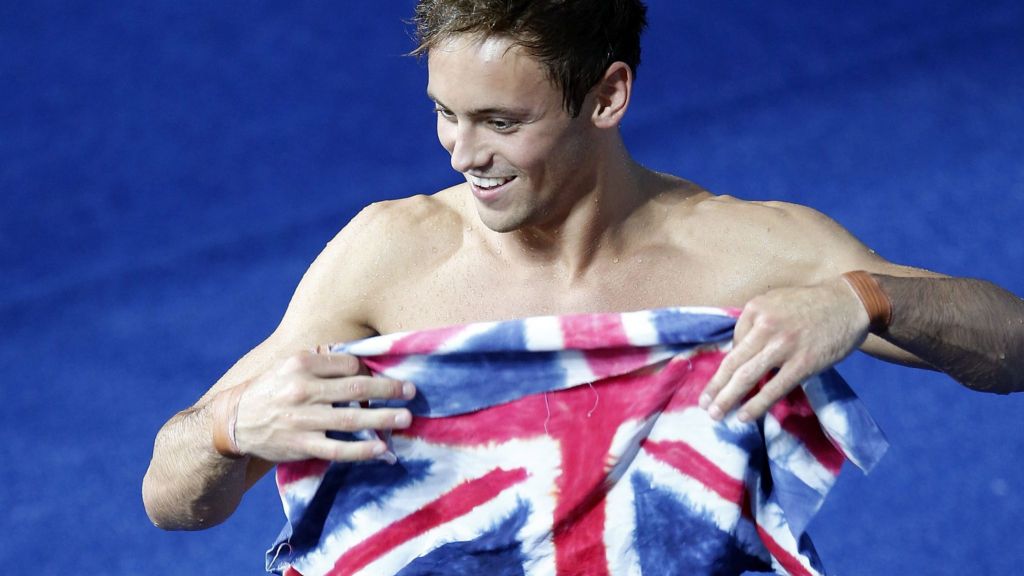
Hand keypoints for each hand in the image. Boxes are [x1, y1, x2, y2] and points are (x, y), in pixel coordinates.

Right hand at [233, 351, 415, 461]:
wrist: (234, 422)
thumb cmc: (272, 390)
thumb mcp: (289, 366)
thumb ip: (322, 365)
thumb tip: (365, 365)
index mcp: (300, 364)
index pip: (348, 364)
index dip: (370, 370)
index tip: (387, 376)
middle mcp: (301, 389)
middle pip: (355, 388)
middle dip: (388, 390)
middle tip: (411, 391)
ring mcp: (301, 419)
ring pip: (351, 418)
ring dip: (383, 418)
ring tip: (405, 418)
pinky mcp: (301, 445)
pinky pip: (338, 448)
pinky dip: (362, 449)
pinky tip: (381, 448)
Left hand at [700, 276, 869, 421]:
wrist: (849, 303)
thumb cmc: (811, 304)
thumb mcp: (776, 302)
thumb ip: (757, 323)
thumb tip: (740, 352)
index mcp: (755, 309)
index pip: (735, 341)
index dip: (731, 362)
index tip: (724, 379)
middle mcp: (765, 326)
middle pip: (733, 362)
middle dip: (715, 386)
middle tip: (704, 405)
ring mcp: (783, 346)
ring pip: (747, 377)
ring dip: (728, 399)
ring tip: (716, 414)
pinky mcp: (802, 363)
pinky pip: (774, 388)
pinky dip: (757, 404)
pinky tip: (744, 416)